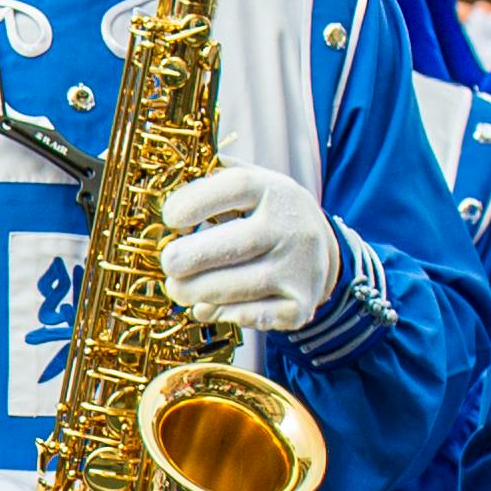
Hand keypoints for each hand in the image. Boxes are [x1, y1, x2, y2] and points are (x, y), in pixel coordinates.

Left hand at [158, 164, 343, 333]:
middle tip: (169, 264)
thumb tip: (170, 175)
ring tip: (178, 289)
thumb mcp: (253, 185)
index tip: (170, 218)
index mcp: (274, 190)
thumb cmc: (268, 215)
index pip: (236, 187)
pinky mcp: (299, 305)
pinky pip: (252, 315)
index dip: (195, 202)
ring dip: (198, 291)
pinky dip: (222, 314)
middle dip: (190, 258)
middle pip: (235, 244)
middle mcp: (291, 228)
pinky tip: (204, 308)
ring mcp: (297, 268)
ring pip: (239, 286)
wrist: (322, 250)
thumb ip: (216, 178)